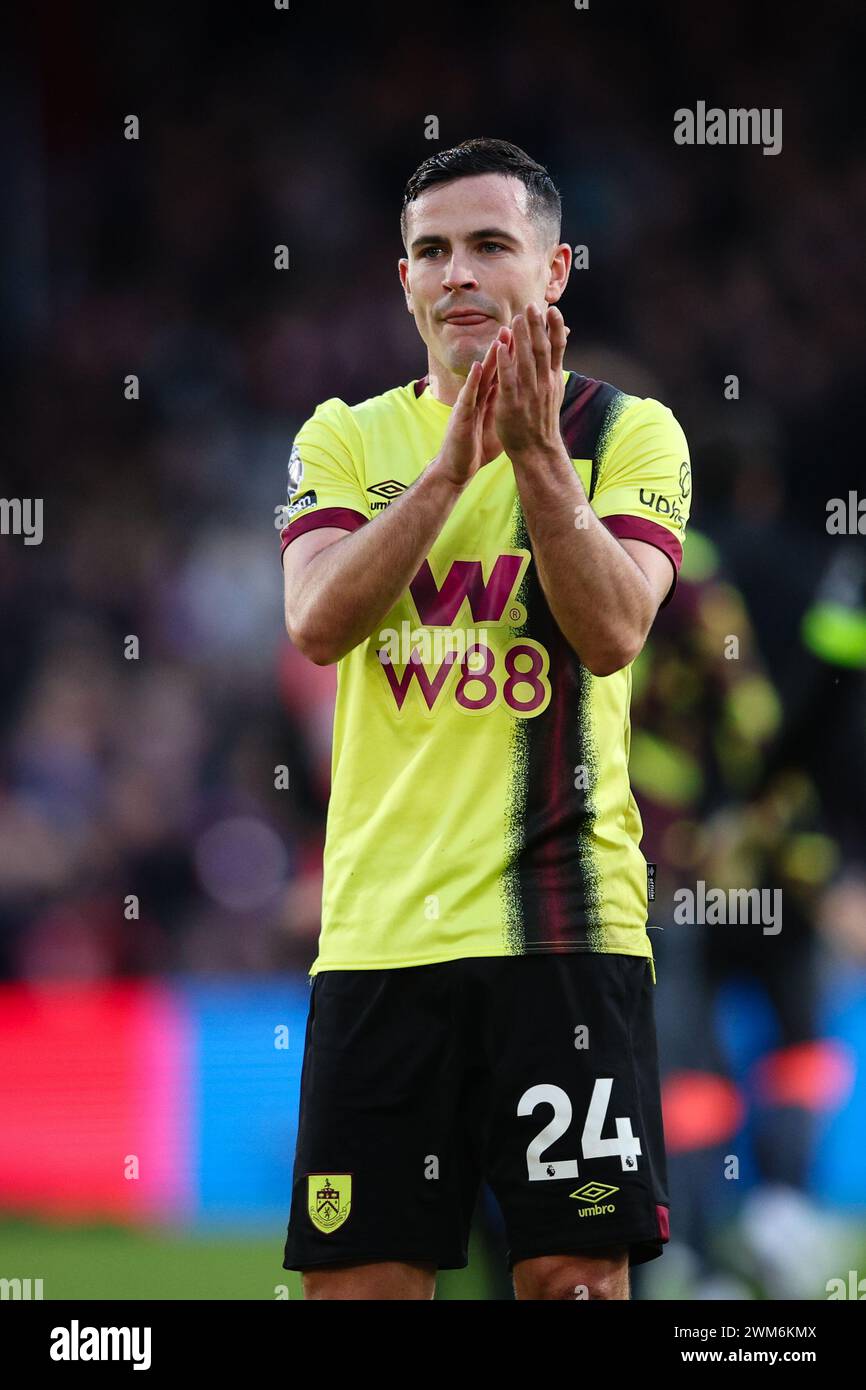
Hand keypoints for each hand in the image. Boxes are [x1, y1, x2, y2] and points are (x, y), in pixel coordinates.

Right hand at [432, 327, 509, 488]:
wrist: (456, 468)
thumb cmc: (476, 448)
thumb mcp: (496, 425)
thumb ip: (505, 409)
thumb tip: (521, 401)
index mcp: (488, 400)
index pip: (503, 374)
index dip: (514, 357)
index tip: (527, 339)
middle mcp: (478, 397)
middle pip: (494, 369)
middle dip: (504, 349)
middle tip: (515, 327)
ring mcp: (468, 404)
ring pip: (481, 377)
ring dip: (489, 358)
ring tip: (499, 339)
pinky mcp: (461, 415)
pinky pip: (468, 396)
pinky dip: (473, 381)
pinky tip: (478, 367)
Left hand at [494, 304, 569, 457]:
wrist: (537, 450)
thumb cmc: (541, 419)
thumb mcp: (553, 391)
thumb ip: (553, 367)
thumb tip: (560, 345)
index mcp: (553, 379)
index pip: (557, 348)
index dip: (556, 327)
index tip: (553, 308)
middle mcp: (544, 383)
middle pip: (541, 349)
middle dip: (537, 326)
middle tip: (531, 305)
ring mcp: (529, 394)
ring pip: (526, 361)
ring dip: (521, 338)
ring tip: (517, 318)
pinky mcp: (512, 404)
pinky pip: (509, 380)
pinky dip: (505, 363)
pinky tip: (501, 347)